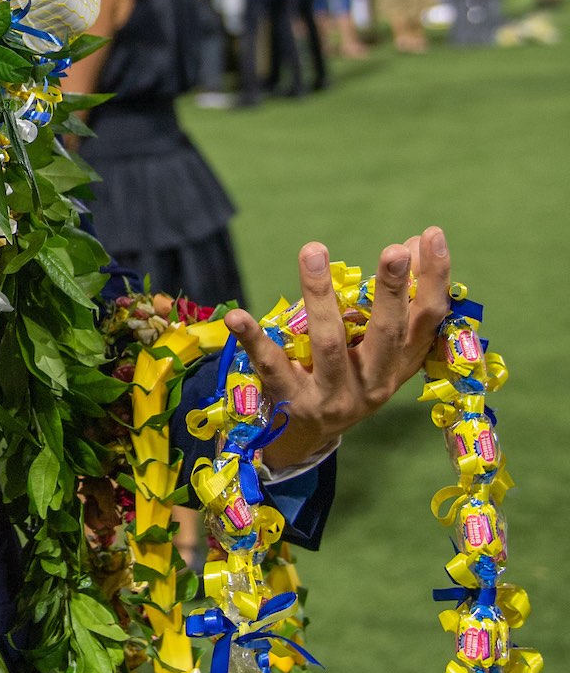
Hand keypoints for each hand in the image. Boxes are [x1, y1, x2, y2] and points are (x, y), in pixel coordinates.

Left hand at [224, 227, 451, 474]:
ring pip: (329, 344)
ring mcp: (332, 396)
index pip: (427, 321)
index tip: (433, 235)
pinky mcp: (291, 402)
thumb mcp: (375, 347)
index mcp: (399, 366)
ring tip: (313, 251)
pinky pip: (271, 365)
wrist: (305, 436)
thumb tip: (413, 243)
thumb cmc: (345, 375)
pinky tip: (237, 316)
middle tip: (395, 250)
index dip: (434, 280)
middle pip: (388, 334)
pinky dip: (254, 338)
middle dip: (393, 291)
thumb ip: (394, 300)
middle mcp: (373, 384)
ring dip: (320, 295)